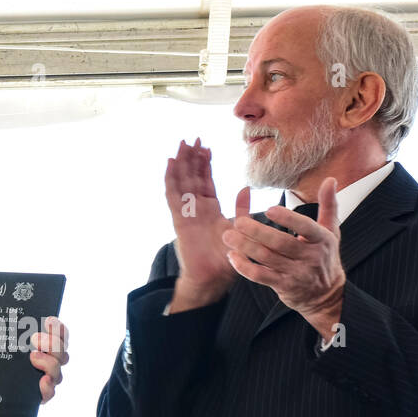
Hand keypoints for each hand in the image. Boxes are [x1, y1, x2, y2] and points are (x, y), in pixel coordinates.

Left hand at [30, 316, 68, 403]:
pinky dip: (48, 387)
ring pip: (58, 372)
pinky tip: (41, 381)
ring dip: (49, 363)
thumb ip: (0, 325)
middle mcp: (48, 361)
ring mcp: (45, 379)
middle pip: (62, 352)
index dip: (58, 327)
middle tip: (35, 338)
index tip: (48, 320)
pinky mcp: (39, 395)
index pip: (60, 335)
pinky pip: (50, 393)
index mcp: (43, 345)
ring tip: (33, 358)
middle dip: (52, 343)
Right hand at [164, 138, 241, 311]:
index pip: (206, 181)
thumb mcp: (239, 228)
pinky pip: (174, 196)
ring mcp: (187, 213)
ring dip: (182, 164)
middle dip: (192, 158)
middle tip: (192, 139)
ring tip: (182, 145)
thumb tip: (246, 187)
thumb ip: (242, 208)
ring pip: (182, 182)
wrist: (213, 277)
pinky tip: (171, 164)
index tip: (205, 147)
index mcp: (210, 210)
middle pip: (192, 177)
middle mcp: (197, 209)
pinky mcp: (180, 220)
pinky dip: (172, 179)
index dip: (205, 164)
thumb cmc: (226, 257)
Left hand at [222, 176, 345, 341]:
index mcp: (322, 240)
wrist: (324, 294)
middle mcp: (310, 257)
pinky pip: (260, 276)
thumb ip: (329, 205)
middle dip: (257, 232)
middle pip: (281, 243)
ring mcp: (295, 273)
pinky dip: (245, 267)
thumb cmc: (324, 256)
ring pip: (267, 259)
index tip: (269, 209)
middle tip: (237, 221)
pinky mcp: (282, 285)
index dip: (288, 219)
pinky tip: (233, 256)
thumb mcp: (331, 231)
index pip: (306, 227)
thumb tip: (330, 179)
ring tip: (228, 236)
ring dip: (246, 247)